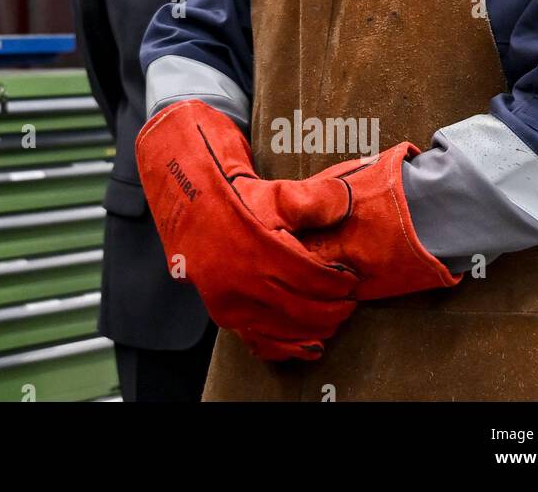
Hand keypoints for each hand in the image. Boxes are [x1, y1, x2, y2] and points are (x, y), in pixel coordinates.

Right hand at [136, 100, 357, 360]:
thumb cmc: (230, 193)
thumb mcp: (273, 189)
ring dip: (315, 329)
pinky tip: (307, 345)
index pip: (311, 279)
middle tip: (349, 302)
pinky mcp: (222, 312)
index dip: (338, 283)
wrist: (186, 199)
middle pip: (302, 310)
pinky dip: (286, 347)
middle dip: (334, 309)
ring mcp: (228, 302)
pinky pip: (259, 341)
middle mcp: (239, 282)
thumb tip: (346, 204)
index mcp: (255, 250)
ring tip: (333, 319)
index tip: (352, 279)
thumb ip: (313, 198)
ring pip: (283, 330)